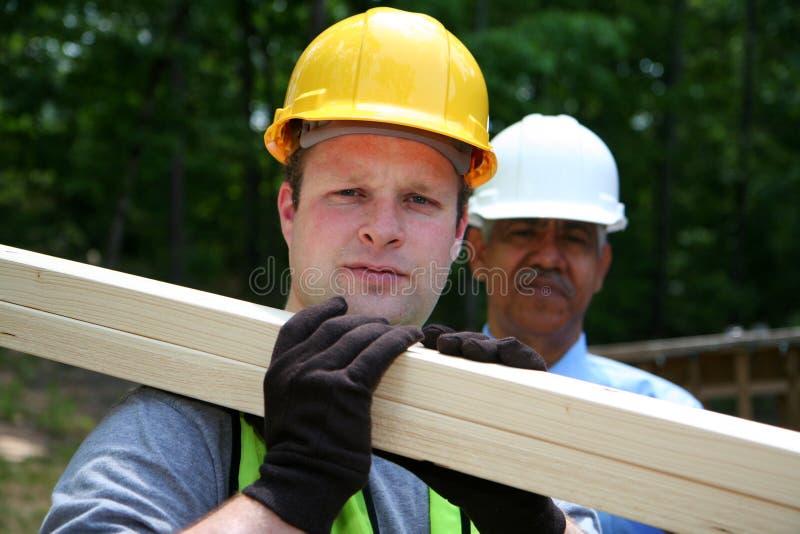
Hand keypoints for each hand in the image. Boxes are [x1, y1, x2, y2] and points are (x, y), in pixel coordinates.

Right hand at [243, 297, 422, 533]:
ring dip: (384, 329)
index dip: (321, 311)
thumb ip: (298, 383)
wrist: (303, 480)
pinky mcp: (347, 388)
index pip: (298, 325)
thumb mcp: (285, 408)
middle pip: (334, 328)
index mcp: (277, 370)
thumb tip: (325, 367)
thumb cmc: (300, 453)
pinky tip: (412, 338)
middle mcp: (296, 367)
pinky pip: (379, 353)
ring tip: (401, 331)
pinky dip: (399, 340)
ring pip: (359, 336)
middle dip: (360, 321)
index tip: (340, 303)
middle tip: (380, 323)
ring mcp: (320, 375)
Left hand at [376, 324, 563, 533]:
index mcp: (462, 392)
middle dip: (458, 339)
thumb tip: (367, 432)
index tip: (424, 340)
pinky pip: (533, 368)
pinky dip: (520, 355)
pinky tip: (505, 351)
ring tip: (466, 347)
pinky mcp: (541, 396)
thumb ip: (404, 442)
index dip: (438, 342)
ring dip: (484, 344)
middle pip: (474, 348)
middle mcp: (489, 385)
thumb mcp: (430, 456)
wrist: (507, 510)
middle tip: (442, 342)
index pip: (449, 357)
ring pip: (500, 352)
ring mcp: (515, 388)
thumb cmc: (467, 479)